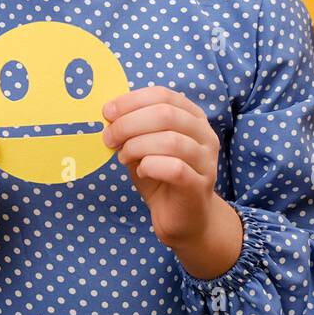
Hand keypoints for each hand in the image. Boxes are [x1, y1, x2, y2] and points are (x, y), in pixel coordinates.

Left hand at [100, 85, 223, 249]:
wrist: (183, 219)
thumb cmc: (161, 177)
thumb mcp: (144, 146)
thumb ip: (133, 128)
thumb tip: (110, 114)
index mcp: (192, 117)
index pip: (163, 95)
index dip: (132, 100)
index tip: (108, 112)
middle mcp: (204, 134)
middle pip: (166, 114)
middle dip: (129, 123)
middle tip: (109, 137)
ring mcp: (206, 160)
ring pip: (171, 140)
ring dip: (137, 146)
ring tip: (123, 157)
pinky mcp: (199, 186)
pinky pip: (175, 168)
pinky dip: (150, 166)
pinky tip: (141, 171)